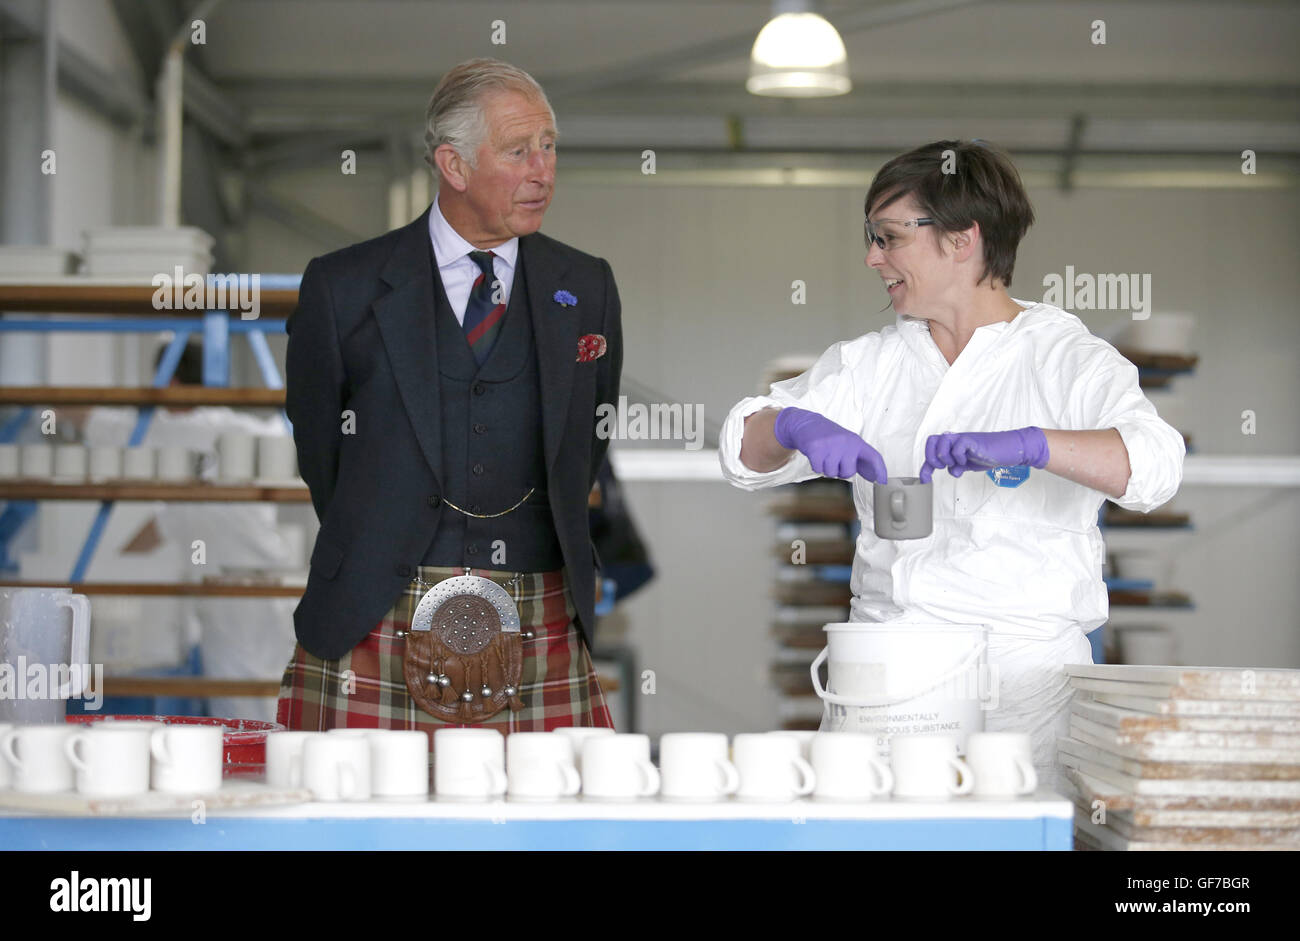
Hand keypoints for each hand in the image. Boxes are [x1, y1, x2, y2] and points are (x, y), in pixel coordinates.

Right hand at [774, 407, 887, 482]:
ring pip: (831, 473)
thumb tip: (873, 475)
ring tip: (824, 456)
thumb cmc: (829, 437)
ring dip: (826, 468)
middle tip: (835, 461)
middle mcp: (846, 442)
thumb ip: (859, 458)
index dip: (880, 470)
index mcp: (856, 441)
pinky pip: (818, 469)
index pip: (873, 456)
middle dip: (840, 471)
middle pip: (848, 472)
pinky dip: (816, 466)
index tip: (882, 481)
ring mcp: (831, 445)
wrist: (807, 423)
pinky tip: (816, 455)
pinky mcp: (816, 448)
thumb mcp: (847, 443)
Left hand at [919, 427, 1048, 482]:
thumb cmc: (989, 454)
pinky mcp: (970, 440)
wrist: (1007, 450)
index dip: (925, 467)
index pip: (931, 451)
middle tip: (943, 467)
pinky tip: (967, 461)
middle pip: (931, 441)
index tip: (925, 480)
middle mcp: (954, 439)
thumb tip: (951, 471)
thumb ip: (957, 467)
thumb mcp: (968, 464)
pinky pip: (956, 448)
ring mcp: (962, 438)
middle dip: (932, 458)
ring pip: (941, 444)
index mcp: (951, 444)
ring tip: (958, 463)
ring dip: (946, 458)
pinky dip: (959, 458)